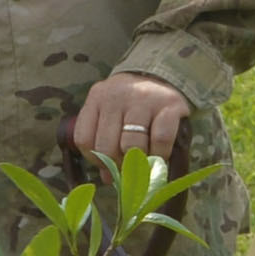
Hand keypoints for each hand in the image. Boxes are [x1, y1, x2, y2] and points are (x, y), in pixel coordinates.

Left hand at [69, 71, 192, 164]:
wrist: (163, 77)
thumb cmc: (131, 104)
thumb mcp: (111, 115)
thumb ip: (103, 142)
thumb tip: (108, 179)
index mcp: (97, 98)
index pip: (84, 139)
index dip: (95, 160)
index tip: (107, 166)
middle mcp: (117, 95)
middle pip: (107, 147)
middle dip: (118, 164)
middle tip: (128, 167)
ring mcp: (143, 99)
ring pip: (131, 145)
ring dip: (138, 161)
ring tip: (143, 161)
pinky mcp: (170, 104)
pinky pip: (160, 140)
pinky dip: (159, 154)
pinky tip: (159, 155)